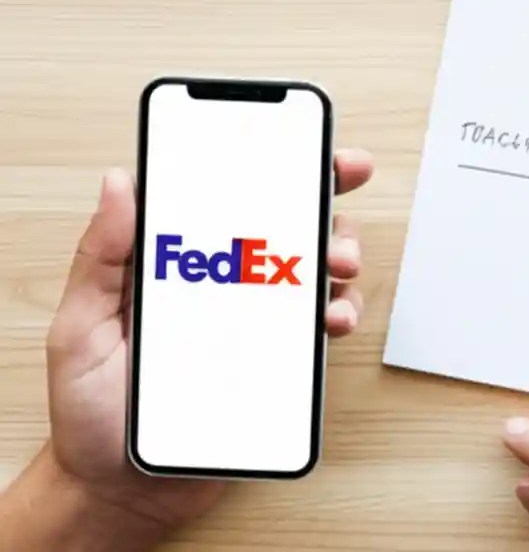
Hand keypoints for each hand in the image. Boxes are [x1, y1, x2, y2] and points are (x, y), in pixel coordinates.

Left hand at [42, 149, 373, 539]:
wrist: (121, 490)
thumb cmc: (90, 411)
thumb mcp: (79, 327)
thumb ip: (100, 258)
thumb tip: (119, 183)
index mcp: (178, 265)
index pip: (228, 200)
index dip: (275, 165)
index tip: (311, 147)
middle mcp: (223, 286)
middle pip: (288, 226)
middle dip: (327, 207)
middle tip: (334, 208)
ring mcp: (256, 323)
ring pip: (316, 272)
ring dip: (339, 258)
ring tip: (337, 269)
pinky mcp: (279, 362)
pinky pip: (321, 328)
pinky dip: (339, 314)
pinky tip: (331, 320)